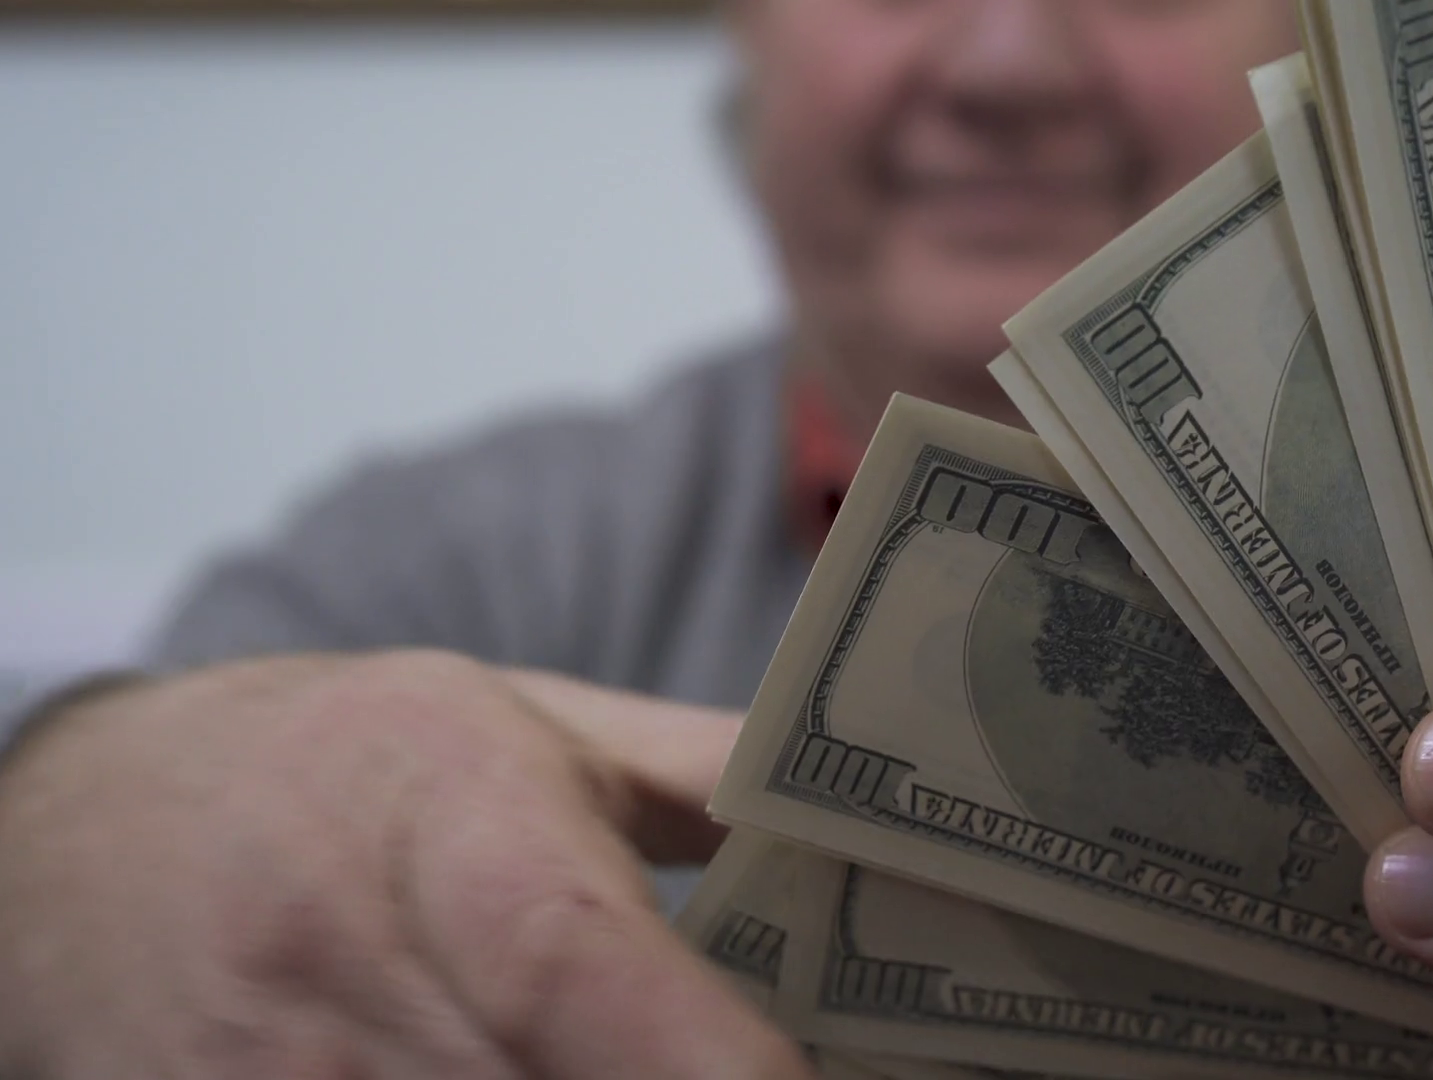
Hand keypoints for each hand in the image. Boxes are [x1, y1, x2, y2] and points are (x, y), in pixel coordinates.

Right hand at [0, 650, 811, 1079]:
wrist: (90, 834)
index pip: (572, 963)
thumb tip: (879, 813)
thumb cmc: (341, 765)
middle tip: (753, 1070)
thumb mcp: (526, 723)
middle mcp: (351, 977)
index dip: (697, 1057)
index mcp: (453, 824)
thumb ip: (706, 775)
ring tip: (654, 1061)